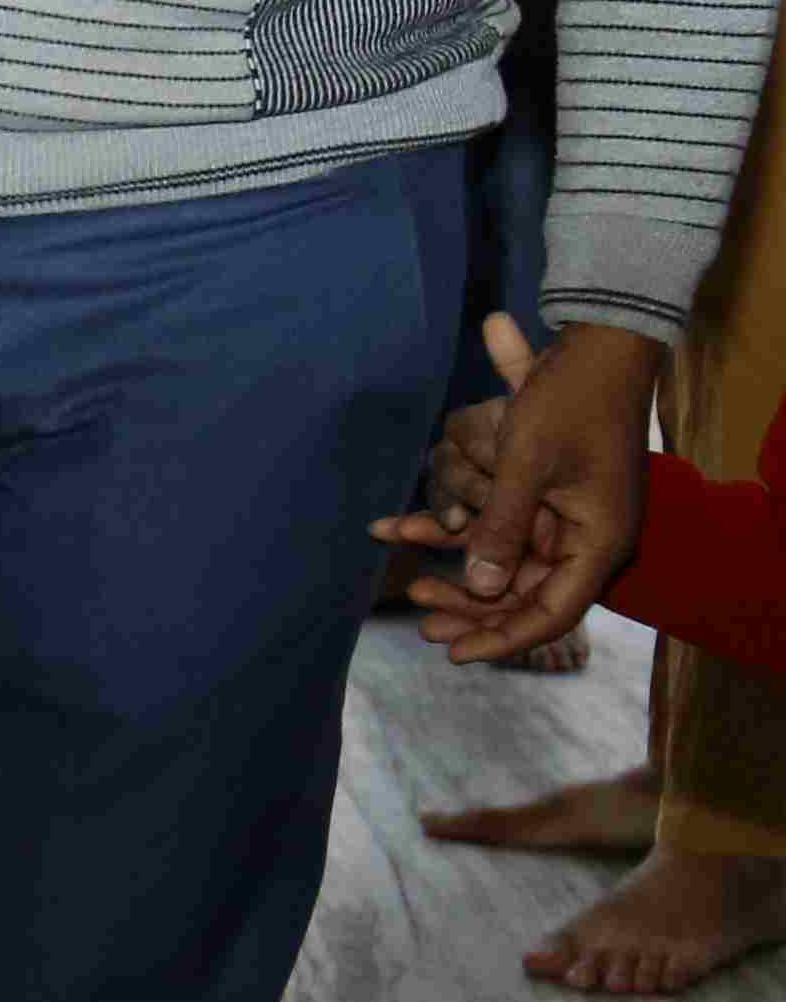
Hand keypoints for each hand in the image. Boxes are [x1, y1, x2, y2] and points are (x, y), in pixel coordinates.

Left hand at [376, 310, 658, 664]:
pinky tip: (401, 528)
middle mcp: (585, 537)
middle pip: (525, 593)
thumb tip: (482, 587)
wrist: (599, 348)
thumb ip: (503, 526)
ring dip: (457, 567)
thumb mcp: (527, 465)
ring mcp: (565, 516)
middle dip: (472, 606)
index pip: (553, 610)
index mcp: (598, 540)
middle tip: (420, 615)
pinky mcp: (543, 494)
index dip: (505, 637)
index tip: (456, 653)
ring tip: (411, 583)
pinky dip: (455, 525)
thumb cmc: (570, 402)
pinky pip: (497, 523)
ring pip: (505, 560)